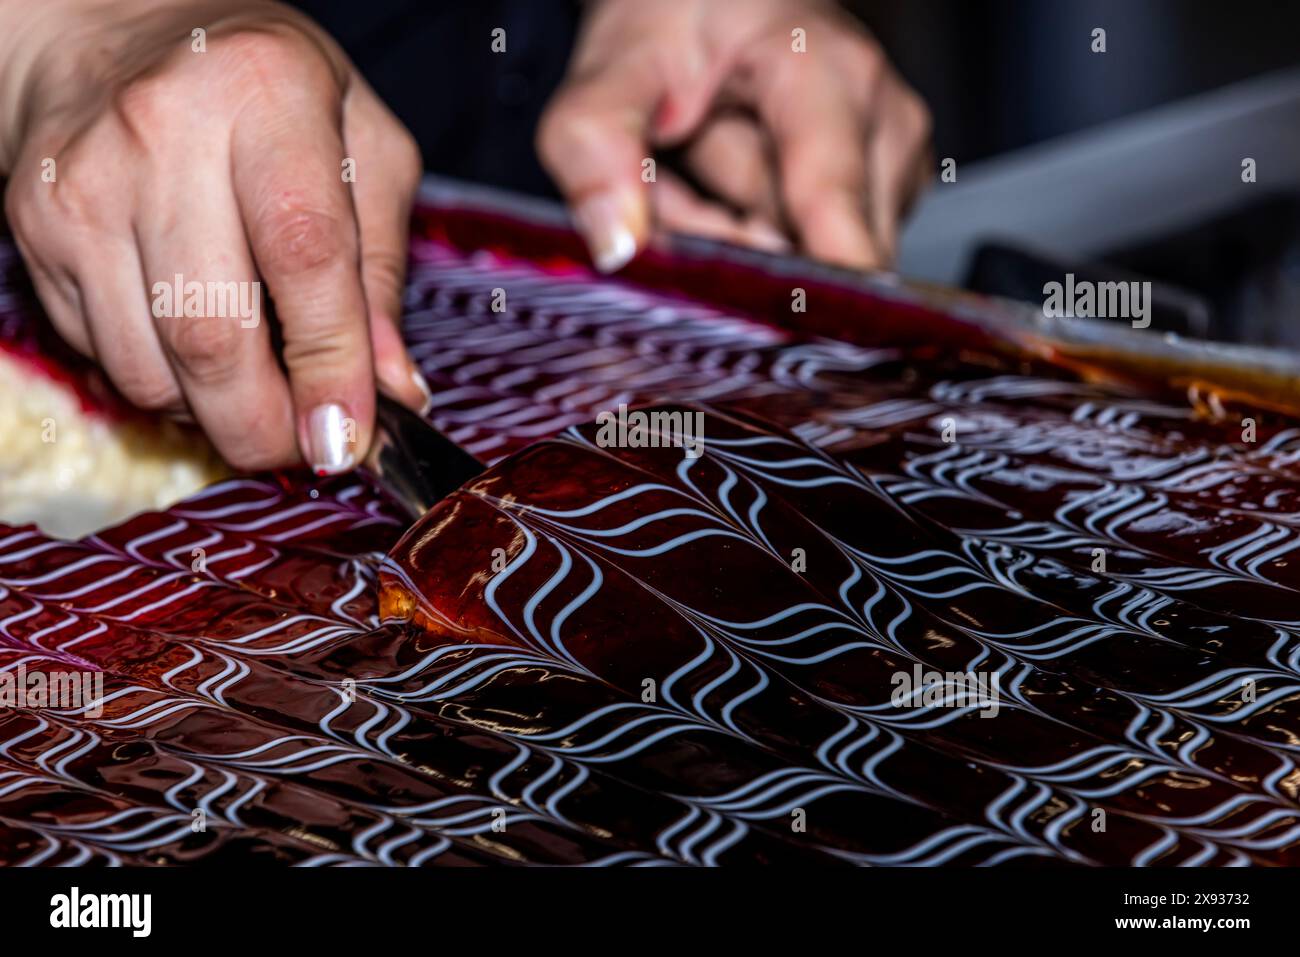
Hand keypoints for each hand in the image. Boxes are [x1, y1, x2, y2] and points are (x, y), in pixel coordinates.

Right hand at [0, 0, 428, 472]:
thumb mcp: (363, 147)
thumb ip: (382, 272)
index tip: (348, 440)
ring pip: (150, 368)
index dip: (331, 366)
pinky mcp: (35, 229)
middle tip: (308, 446)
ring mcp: (84, 185)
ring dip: (216, 415)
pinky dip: (166, 386)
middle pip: (211, 335)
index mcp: (265, 92)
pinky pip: (106, 356)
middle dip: (266, 425)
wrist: (117, 33)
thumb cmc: (266, 90)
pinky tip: (197, 350)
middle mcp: (160, 132)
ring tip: (260, 393)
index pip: (304, 255)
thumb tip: (392, 391)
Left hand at [538, 0, 931, 271]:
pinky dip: (750, 229)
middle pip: (809, 260)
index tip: (769, 336)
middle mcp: (882, 122)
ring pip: (803, 262)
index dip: (806, 295)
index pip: (836, 223)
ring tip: (701, 156)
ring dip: (733, 235)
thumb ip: (596, 150)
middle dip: (729, 246)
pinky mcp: (879, 188)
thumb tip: (619, 250)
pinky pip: (808, 252)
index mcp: (830, 81)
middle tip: (678, 171)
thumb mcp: (614, 66)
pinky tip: (727, 176)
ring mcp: (888, 159)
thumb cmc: (676, 8)